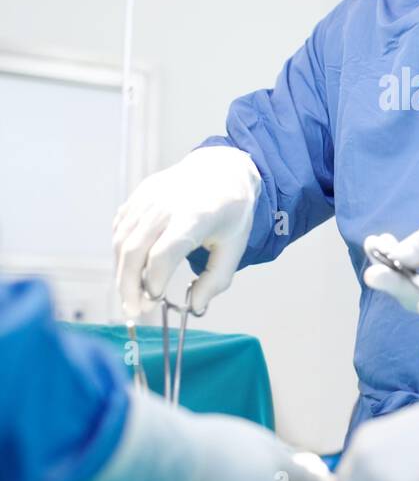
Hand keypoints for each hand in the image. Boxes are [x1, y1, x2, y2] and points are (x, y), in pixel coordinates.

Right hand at [113, 147, 261, 318]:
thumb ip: (216, 280)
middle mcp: (166, 204)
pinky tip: (132, 270)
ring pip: (121, 241)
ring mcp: (148, 198)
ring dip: (121, 273)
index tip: (156, 301)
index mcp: (195, 216)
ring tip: (132, 296)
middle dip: (129, 286)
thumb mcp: (235, 247)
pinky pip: (121, 229)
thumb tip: (194, 308)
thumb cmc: (231, 211)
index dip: (154, 282)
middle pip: (134, 250)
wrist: (222, 169)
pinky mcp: (138, 197)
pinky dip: (121, 254)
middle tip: (135, 310)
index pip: (163, 253)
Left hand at [363, 185, 418, 300]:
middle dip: (390, 281)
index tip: (375, 271)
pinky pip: (413, 285)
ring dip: (388, 271)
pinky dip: (394, 266)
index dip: (401, 284)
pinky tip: (379, 243)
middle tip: (370, 263)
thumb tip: (397, 258)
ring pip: (412, 293)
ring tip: (373, 242)